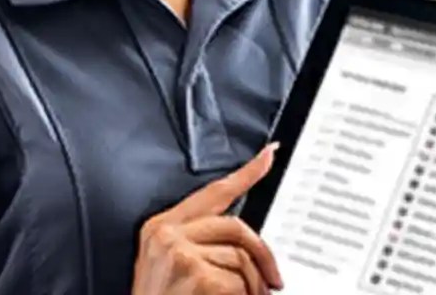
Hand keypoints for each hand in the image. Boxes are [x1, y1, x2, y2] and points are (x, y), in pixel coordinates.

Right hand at [132, 144, 283, 294]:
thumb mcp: (172, 271)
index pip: (212, 192)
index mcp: (160, 228)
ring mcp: (178, 252)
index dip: (246, 173)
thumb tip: (246, 243)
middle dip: (263, 256)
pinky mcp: (194, 272)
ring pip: (241, 258)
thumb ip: (200, 246)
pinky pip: (238, 282)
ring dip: (251, 288)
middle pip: (236, 227)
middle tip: (276, 281)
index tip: (270, 154)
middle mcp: (166, 234)